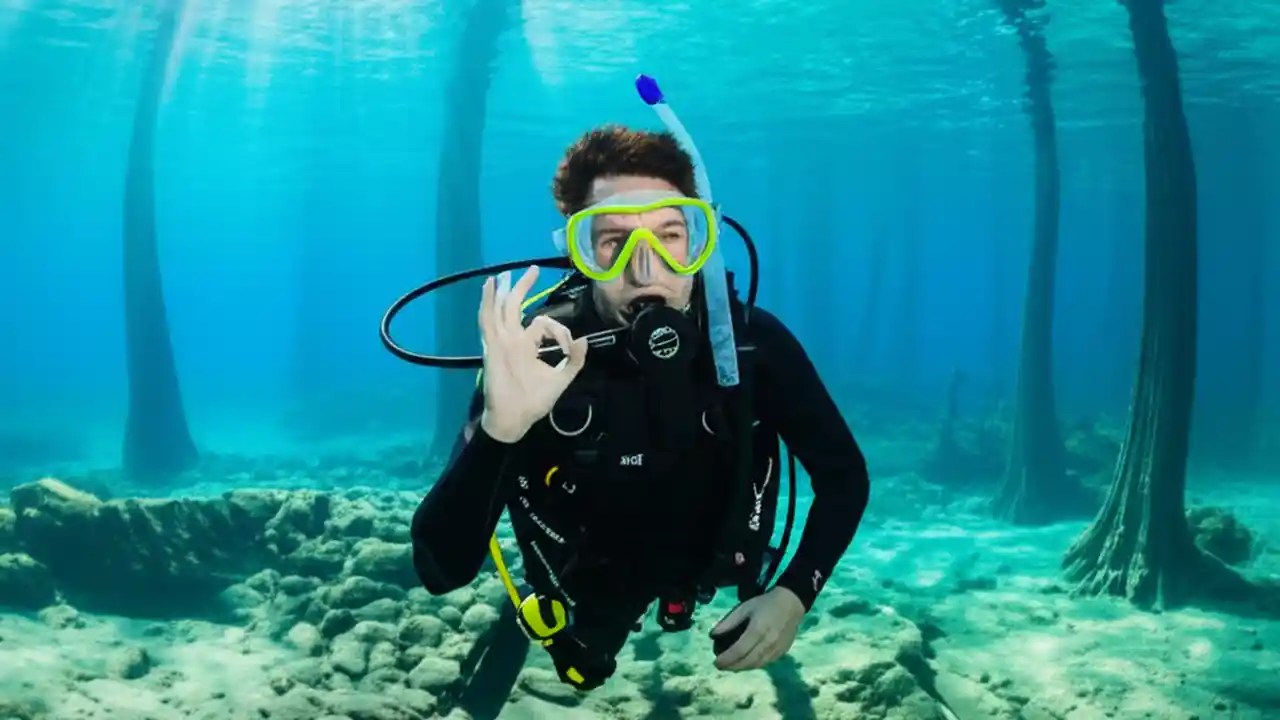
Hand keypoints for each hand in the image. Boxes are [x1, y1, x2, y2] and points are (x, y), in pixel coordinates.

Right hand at [477, 265, 587, 442]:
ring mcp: (502, 341)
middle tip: (533, 270)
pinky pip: (488, 320)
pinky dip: (487, 303)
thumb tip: (585, 339)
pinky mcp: (493, 347)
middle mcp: (513, 339)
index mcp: (527, 345)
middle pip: (516, 306)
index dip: (560, 330)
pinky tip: (490, 287)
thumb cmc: (535, 401)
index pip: (543, 324)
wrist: (514, 418)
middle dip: (523, 287)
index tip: (569, 346)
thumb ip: (575, 360)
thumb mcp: (561, 378)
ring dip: (504, 290)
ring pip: (502, 309)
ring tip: (506, 273)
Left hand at [710, 586, 804, 670]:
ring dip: (742, 668)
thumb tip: (713, 634)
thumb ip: (729, 622)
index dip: (726, 659)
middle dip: (732, 667)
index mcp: (757, 630)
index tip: (715, 662)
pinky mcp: (783, 652)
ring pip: (757, 665)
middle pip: (747, 661)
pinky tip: (746, 663)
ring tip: (731, 667)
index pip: (739, 651)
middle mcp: (768, 642)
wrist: (791, 604)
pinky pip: (766, 663)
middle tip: (721, 667)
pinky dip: (754, 665)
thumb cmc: (765, 604)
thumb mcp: (744, 607)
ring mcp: (777, 649)